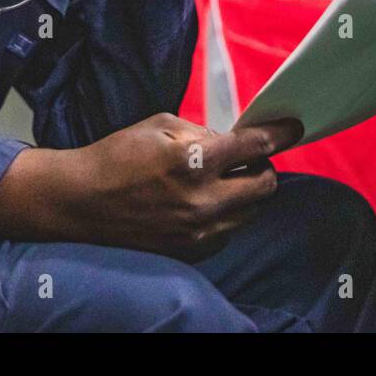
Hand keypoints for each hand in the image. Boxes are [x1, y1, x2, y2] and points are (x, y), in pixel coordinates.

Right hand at [0, 114, 302, 258]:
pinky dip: (227, 213)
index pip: (254, 147)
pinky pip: (229, 230)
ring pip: (251, 210)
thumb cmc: (118, 156)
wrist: (81, 202)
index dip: (279, 134)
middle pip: (265, 185)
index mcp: (193, 161)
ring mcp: (198, 231)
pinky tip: (204, 201)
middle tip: (249, 159)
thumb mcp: (160, 124)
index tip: (293, 127)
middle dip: (263, 167)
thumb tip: (233, 142)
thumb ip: (203, 131)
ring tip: (223, 180)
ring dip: (246, 192)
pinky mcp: (192, 251)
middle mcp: (201, 200)